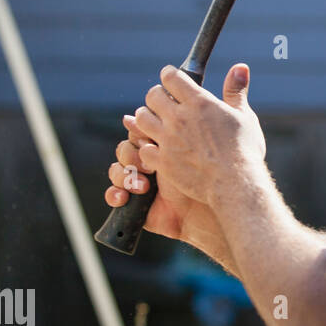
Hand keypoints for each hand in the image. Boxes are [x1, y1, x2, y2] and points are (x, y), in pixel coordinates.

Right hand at [104, 115, 222, 248]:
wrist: (213, 212)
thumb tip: (138, 114)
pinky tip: (124, 196)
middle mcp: (149, 162)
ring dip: (124, 175)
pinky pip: (113, 195)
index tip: (150, 142)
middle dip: (131, 156)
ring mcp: (140, 182)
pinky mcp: (134, 202)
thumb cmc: (212, 177)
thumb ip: (178, 122)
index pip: (138, 130)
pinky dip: (114, 194)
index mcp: (163, 145)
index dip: (139, 134)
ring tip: (143, 186)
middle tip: (148, 166)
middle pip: (124, 149)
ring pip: (117, 170)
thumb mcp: (195, 145)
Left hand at [131, 63, 266, 208]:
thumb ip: (236, 91)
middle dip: (156, 95)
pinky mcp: (163, 161)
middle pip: (152, 95)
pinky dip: (147, 147)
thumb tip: (240, 67)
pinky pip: (142, 149)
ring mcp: (168, 140)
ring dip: (146, 117)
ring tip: (155, 122)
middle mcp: (179, 117)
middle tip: (163, 101)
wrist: (236, 184)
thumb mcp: (245, 116)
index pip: (172, 77)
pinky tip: (157, 149)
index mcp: (200, 102)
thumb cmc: (245, 149)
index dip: (169, 74)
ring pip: (141, 119)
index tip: (170, 76)